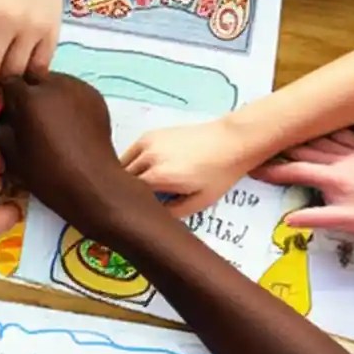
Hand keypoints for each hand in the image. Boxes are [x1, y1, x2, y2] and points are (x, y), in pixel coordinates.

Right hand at [0, 73, 147, 238]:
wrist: (92, 184)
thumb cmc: (48, 174)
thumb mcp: (11, 154)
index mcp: (30, 97)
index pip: (7, 81)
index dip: (3, 97)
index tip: (3, 112)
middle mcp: (55, 84)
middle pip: (32, 78)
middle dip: (26, 94)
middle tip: (26, 117)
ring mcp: (78, 87)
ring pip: (55, 82)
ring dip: (47, 96)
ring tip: (48, 121)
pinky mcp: (95, 95)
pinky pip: (73, 91)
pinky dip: (66, 101)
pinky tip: (66, 124)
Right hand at [121, 117, 263, 216]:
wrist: (231, 141)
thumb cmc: (220, 173)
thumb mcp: (200, 202)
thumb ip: (173, 213)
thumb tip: (154, 218)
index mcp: (159, 177)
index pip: (131, 196)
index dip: (132, 206)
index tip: (137, 213)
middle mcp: (148, 157)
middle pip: (124, 180)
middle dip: (127, 193)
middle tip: (138, 202)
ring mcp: (148, 143)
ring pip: (123, 165)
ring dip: (126, 177)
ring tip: (139, 187)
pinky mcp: (150, 134)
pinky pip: (131, 152)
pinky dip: (131, 162)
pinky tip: (143, 170)